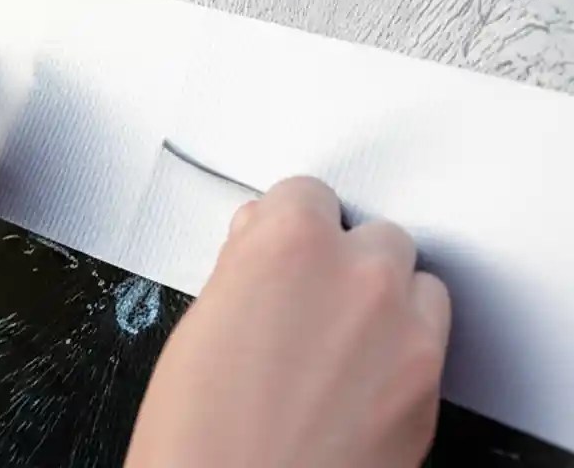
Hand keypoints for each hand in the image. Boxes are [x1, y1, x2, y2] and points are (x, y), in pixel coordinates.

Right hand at [125, 178, 450, 467]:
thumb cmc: (198, 436)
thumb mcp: (199, 323)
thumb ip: (243, 269)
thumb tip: (261, 250)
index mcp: (287, 246)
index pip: (305, 193)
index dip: (284, 225)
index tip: (277, 247)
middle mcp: (357, 276)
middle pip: (371, 233)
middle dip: (341, 263)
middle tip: (302, 305)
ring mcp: (404, 331)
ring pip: (415, 281)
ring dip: (383, 301)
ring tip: (335, 345)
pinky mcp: (430, 387)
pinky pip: (431, 339)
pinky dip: (402, 351)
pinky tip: (354, 383)